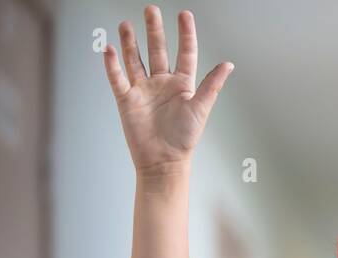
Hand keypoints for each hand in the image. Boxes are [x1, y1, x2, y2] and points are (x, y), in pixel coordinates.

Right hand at [102, 6, 232, 176]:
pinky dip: (112, 64)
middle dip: (154, 30)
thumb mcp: (201, 108)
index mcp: (182, 85)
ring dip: (130, 42)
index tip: (184, 14)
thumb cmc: (184, 139)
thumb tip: (228, 64)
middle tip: (151, 10)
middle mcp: (162, 84)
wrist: (163, 162)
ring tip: (125, 24)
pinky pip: (117, 78)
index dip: (185, 34)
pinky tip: (109, 48)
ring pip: (135, 60)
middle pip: (157, 50)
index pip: (185, 53)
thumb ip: (212, 84)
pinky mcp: (127, 100)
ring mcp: (143, 90)